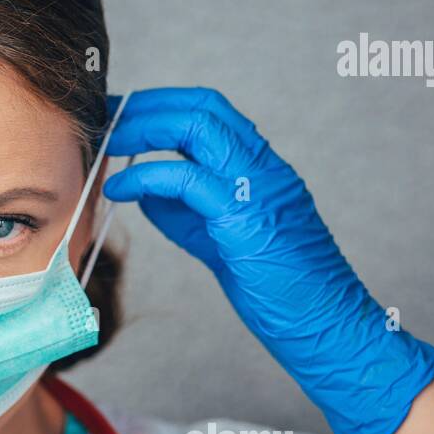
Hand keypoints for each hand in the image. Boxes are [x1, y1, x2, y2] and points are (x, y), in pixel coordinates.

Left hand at [103, 87, 433, 433]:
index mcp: (262, 168)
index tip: (120, 115)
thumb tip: (144, 189)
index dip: (161, 105)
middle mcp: (264, 167)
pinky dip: (145, 177)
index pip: (210, 111)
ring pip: (198, 127)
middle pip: (201, 106)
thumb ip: (187, 212)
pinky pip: (186, 180)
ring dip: (143, 129)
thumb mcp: (224, 240)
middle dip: (146, 105)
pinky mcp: (247, 218)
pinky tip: (120, 190)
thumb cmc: (281, 290)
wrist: (328, 328)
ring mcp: (259, 187)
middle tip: (105, 118)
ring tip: (106, 143)